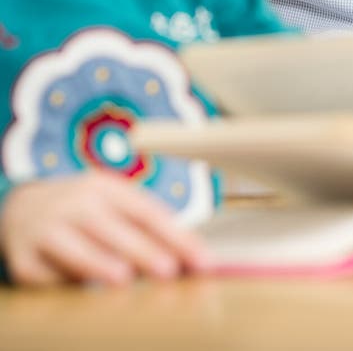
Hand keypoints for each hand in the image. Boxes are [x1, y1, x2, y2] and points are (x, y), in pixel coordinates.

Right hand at [0, 171, 206, 285]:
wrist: (22, 209)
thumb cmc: (85, 213)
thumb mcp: (114, 207)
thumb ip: (147, 230)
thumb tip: (190, 262)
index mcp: (105, 187)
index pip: (146, 211)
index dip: (176, 236)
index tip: (203, 262)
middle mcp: (74, 202)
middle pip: (111, 226)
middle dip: (140, 249)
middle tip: (168, 270)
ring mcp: (46, 228)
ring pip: (73, 246)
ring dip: (98, 262)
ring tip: (122, 278)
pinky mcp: (23, 258)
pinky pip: (44, 274)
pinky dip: (63, 284)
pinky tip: (82, 292)